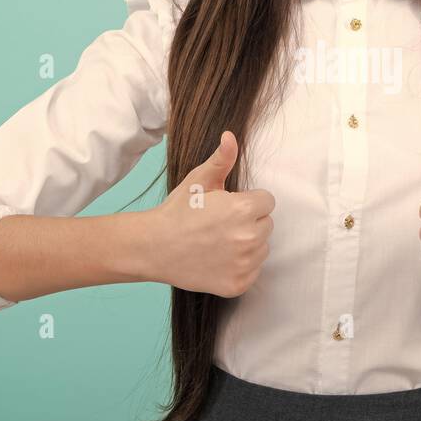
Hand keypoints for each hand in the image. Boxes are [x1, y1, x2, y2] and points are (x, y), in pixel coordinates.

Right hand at [146, 130, 274, 296]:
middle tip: (220, 225)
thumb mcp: (198, 180)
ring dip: (247, 244)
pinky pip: (253, 271)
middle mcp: (249, 237)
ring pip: (262, 248)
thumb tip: (231, 136)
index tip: (227, 207)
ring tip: (218, 242)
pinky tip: (218, 260)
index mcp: (244, 209)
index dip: (247, 202)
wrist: (153, 248)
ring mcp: (244, 264)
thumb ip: (221, 159)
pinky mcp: (238, 284)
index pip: (267, 202)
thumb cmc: (177, 211)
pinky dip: (240, 267)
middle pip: (266, 225)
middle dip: (249, 222)